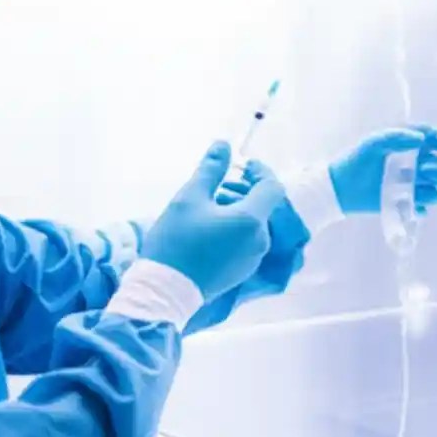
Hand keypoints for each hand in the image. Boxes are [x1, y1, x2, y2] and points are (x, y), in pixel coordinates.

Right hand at [141, 142, 286, 301]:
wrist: (165, 291)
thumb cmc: (176, 241)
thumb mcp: (190, 198)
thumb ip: (211, 169)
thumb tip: (224, 144)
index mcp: (251, 220)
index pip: (272, 187)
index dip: (260, 170)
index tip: (242, 163)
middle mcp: (260, 241)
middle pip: (263, 206)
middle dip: (245, 189)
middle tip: (219, 184)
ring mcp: (252, 260)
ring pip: (254, 225)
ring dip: (239, 209)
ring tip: (210, 206)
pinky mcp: (241, 272)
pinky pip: (247, 242)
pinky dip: (236, 228)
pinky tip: (210, 228)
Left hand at [329, 125, 436, 213]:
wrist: (340, 187)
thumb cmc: (357, 159)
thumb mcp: (374, 142)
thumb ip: (398, 136)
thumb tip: (421, 139)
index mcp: (409, 146)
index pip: (433, 141)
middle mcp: (415, 165)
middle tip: (426, 170)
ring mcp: (411, 185)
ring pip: (435, 189)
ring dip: (432, 189)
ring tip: (417, 189)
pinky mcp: (405, 203)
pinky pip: (422, 207)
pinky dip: (421, 206)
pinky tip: (413, 203)